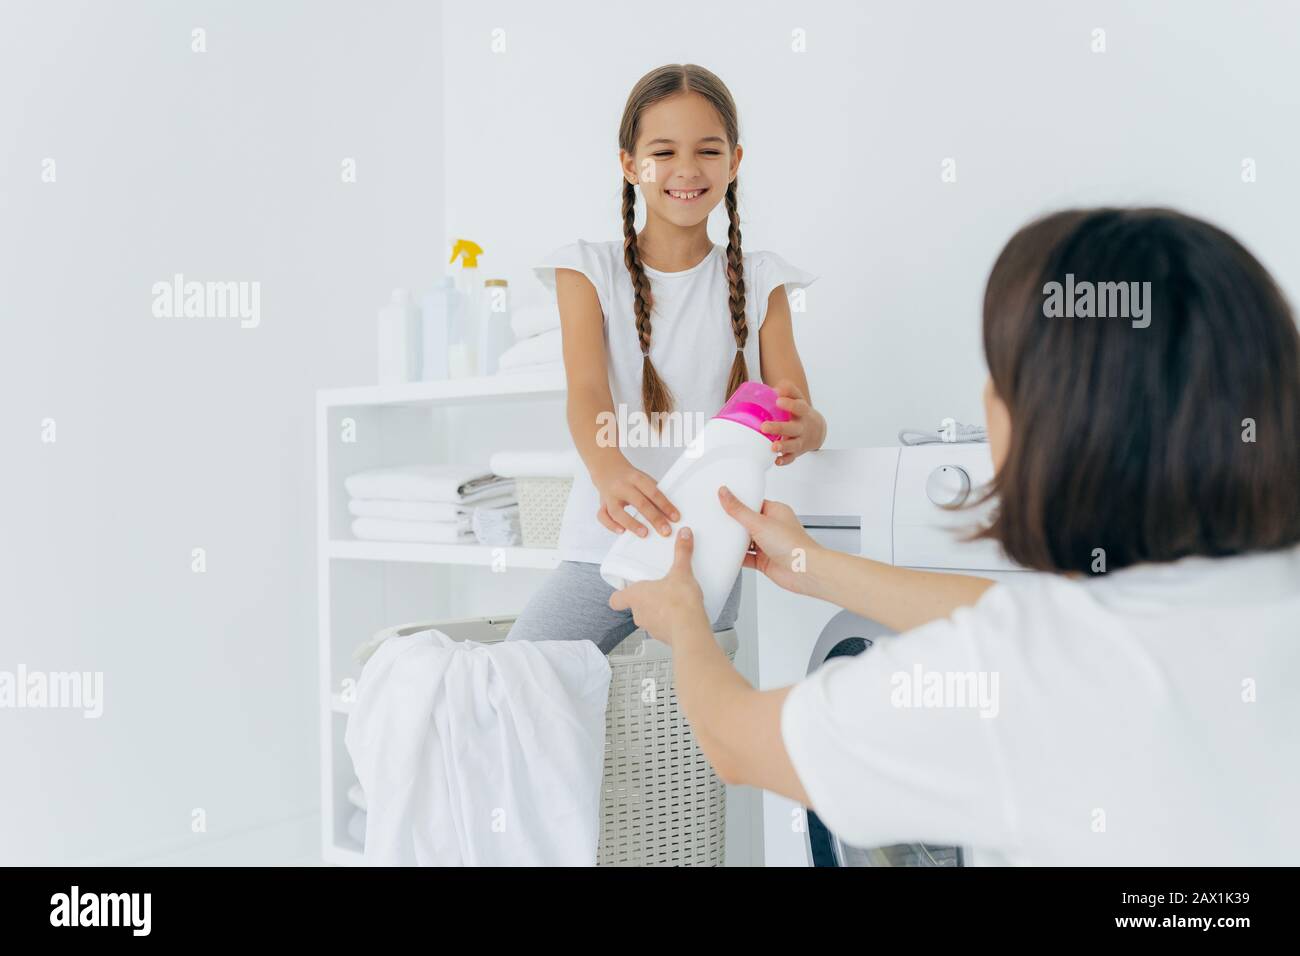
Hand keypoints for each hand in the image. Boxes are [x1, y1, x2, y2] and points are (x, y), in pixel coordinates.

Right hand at [591, 460, 679, 537]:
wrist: (608, 469)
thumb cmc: (630, 478)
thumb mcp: (644, 480)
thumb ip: (654, 494)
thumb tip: (668, 513)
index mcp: (636, 478)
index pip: (653, 492)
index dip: (665, 505)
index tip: (675, 517)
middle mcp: (622, 486)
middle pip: (639, 503)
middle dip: (654, 518)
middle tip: (665, 531)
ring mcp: (610, 496)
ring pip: (618, 512)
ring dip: (632, 524)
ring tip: (644, 534)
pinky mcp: (602, 504)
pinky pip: (603, 516)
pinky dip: (611, 525)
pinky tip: (622, 531)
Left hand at [608, 526, 708, 646]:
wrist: (690, 629)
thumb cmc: (678, 603)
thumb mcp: (681, 572)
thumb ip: (682, 552)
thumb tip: (684, 535)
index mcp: (636, 596)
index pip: (616, 599)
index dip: (619, 594)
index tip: (626, 588)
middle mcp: (639, 613)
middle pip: (635, 606)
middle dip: (646, 598)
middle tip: (658, 588)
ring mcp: (651, 627)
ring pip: (649, 617)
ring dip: (658, 610)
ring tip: (673, 601)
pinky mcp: (664, 637)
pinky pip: (663, 627)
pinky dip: (670, 621)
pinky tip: (682, 614)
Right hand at [717, 485, 820, 595]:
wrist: (804, 571)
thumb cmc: (793, 544)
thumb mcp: (760, 522)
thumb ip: (739, 509)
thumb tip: (725, 493)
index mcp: (775, 511)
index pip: (752, 503)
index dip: (738, 503)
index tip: (722, 501)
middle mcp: (772, 527)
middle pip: (747, 523)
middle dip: (734, 524)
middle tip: (718, 520)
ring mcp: (768, 544)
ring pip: (746, 541)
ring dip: (735, 541)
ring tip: (720, 537)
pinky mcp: (764, 560)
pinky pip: (746, 557)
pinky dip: (737, 557)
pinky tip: (728, 555)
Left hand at [760, 380, 825, 465]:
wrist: (817, 430)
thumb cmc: (802, 412)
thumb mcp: (798, 399)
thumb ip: (789, 390)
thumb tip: (776, 388)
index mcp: (803, 413)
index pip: (799, 407)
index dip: (789, 404)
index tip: (778, 400)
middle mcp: (802, 427)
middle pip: (793, 428)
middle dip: (779, 428)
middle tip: (764, 426)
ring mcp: (800, 440)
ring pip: (793, 445)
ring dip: (783, 447)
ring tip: (773, 447)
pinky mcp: (797, 452)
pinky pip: (792, 458)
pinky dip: (785, 460)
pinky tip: (776, 460)